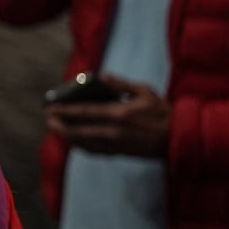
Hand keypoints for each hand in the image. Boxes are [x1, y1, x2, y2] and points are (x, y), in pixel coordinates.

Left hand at [45, 75, 168, 157]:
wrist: (179, 138)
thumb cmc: (162, 112)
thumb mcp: (145, 92)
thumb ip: (121, 85)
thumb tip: (102, 76)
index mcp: (119, 114)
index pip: (84, 112)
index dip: (65, 111)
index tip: (50, 108)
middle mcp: (114, 132)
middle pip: (78, 131)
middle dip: (60, 126)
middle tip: (49, 120)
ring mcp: (115, 145)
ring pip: (83, 144)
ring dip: (67, 137)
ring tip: (57, 129)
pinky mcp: (119, 153)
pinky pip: (94, 151)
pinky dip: (81, 146)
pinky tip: (75, 140)